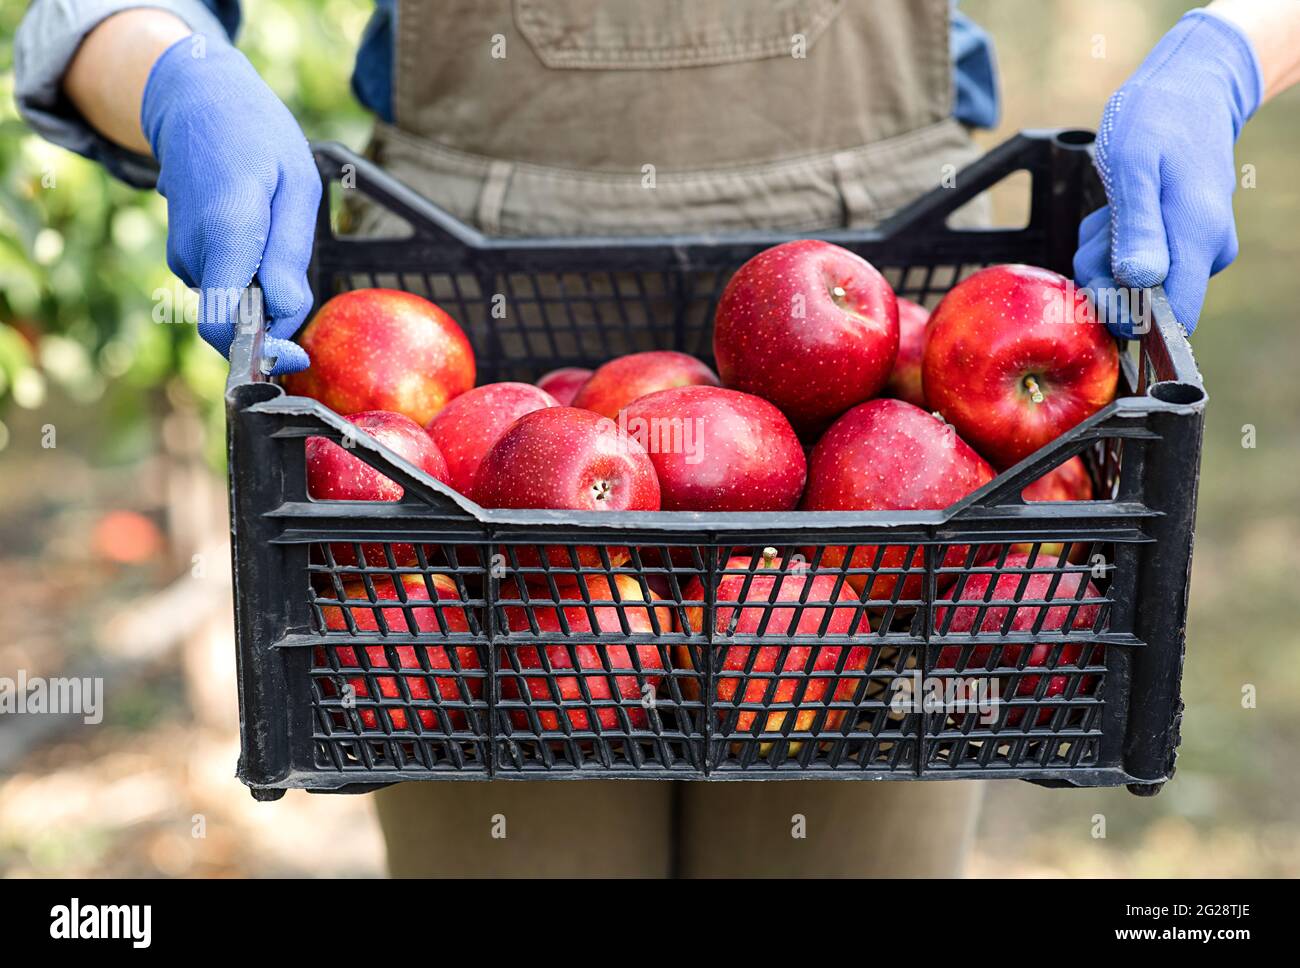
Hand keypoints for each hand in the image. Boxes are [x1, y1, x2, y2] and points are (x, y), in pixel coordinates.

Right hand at [142, 36, 319, 372]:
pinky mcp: (184, 254)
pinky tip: (261, 240)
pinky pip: (223, 286)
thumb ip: (289, 256)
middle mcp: (194, 252)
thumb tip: (286, 317)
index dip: (264, 351)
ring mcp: (182, 254)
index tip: (298, 354)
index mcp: (225, 235)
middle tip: (300, 293)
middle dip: (270, 327)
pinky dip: (249, 280)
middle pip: (230, 325)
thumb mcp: (296, 187)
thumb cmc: (258, 138)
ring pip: (230, 305)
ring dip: (262, 296)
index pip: (227, 328)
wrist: (197, 101)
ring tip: (279, 242)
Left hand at [1073, 10, 1261, 336]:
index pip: (1172, 320)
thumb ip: (1137, 228)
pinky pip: (1134, 262)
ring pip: (1131, 282)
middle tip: (1101, 228)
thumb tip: (1140, 281)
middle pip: (1142, 305)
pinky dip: (1114, 243)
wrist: (1189, 87)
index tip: (1098, 287)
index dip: (1128, 319)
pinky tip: (1117, 211)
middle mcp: (1205, 252)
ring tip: (1111, 211)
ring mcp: (1195, 247)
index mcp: (1198, 240)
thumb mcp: (1133, 169)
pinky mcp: (1181, 241)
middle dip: (1104, 277)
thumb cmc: (1157, 120)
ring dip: (1105, 254)